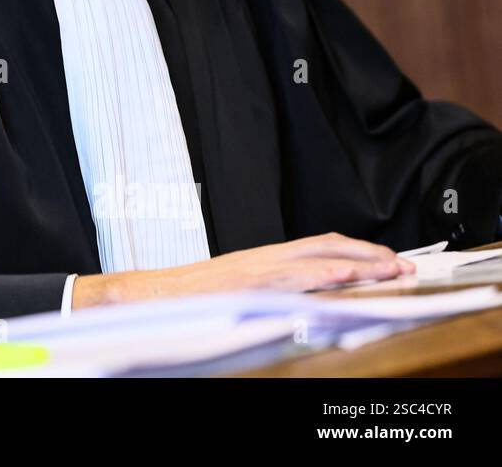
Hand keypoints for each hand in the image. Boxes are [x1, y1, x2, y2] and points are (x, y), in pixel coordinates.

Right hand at [76, 232, 415, 306]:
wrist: (144, 297)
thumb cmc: (186, 300)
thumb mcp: (235, 289)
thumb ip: (269, 289)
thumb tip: (307, 300)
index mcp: (260, 259)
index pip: (316, 245)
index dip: (354, 250)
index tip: (384, 259)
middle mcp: (261, 258)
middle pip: (324, 244)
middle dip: (367, 253)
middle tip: (401, 264)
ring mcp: (255, 269)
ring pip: (315, 257)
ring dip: (357, 262)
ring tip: (389, 270)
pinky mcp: (247, 282)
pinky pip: (293, 275)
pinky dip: (324, 273)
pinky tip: (346, 276)